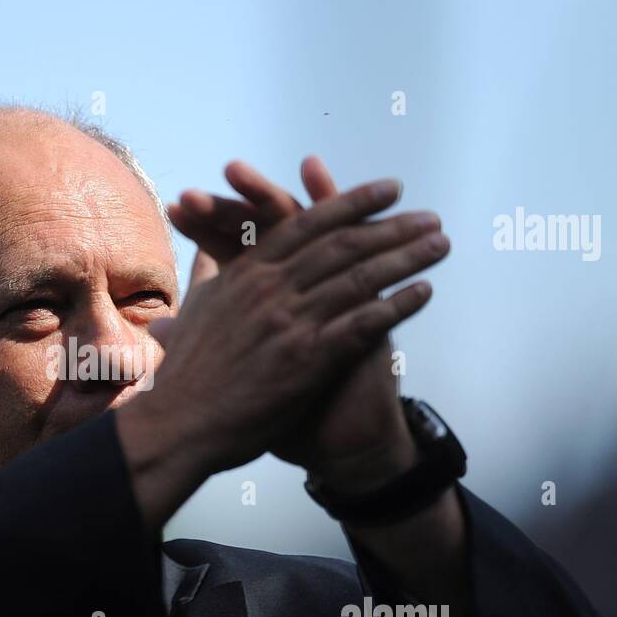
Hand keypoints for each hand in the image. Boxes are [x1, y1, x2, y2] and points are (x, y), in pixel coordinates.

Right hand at [167, 158, 449, 492]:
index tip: (388, 189)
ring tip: (440, 243)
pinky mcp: (305, 360)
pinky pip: (362, 323)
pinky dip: (397, 305)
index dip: (351, 202)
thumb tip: (205, 250)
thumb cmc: (183, 375)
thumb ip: (207, 276)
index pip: (307, 224)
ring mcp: (289, 323)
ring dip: (406, 257)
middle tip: (430, 216)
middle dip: (391, 226)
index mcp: (245, 274)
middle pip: (342, 244)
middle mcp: (270, 290)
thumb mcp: (193, 312)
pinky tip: (425, 292)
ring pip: (359, 277)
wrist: (177, 426)